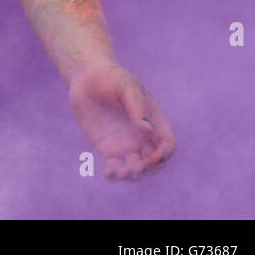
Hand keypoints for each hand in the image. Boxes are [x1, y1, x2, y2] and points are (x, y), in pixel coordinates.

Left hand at [68, 62, 175, 180]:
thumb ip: (137, 106)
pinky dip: (114, 175)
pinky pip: (114, 168)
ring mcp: (125, 144)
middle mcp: (142, 137)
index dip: (164, 154)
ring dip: (133, 176)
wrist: (86, 78)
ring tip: (121, 172)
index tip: (152, 157)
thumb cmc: (111, 78)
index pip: (167, 144)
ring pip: (136, 170)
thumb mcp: (127, 86)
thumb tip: (146, 129)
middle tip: (135, 166)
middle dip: (149, 169)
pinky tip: (109, 173)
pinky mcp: (107, 149)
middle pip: (155, 163)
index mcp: (153, 122)